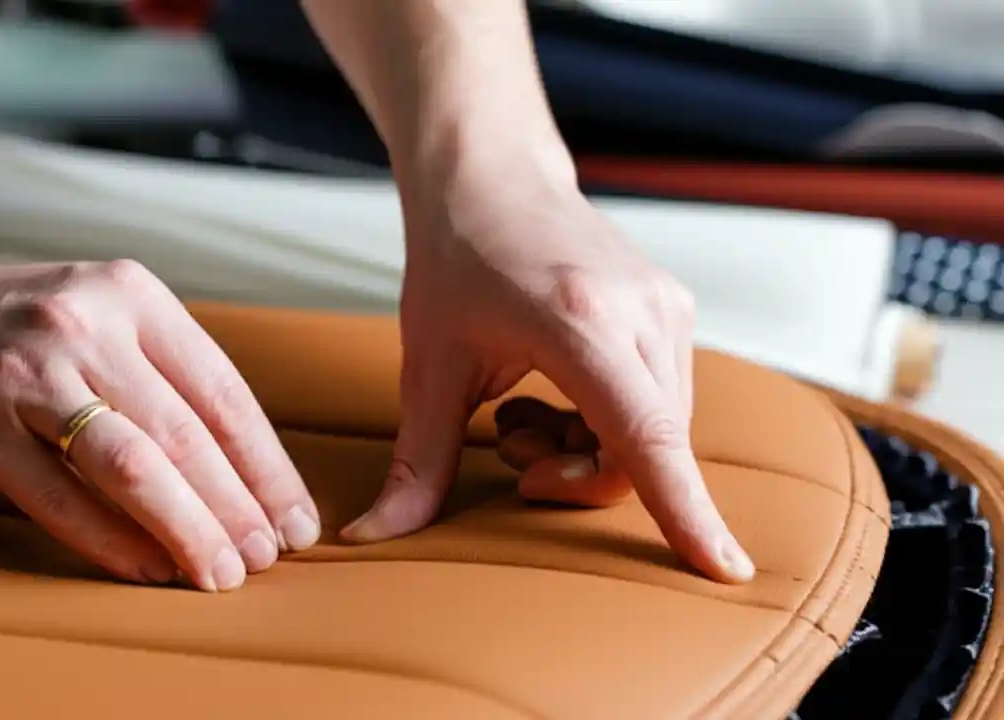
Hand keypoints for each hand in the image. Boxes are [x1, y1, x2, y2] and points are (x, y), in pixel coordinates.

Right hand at [0, 260, 320, 590]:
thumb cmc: (11, 330)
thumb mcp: (98, 313)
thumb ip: (163, 369)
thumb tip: (246, 467)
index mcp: (129, 294)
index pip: (223, 390)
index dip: (266, 464)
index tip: (294, 517)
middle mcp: (83, 324)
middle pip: (185, 434)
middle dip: (236, 507)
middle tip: (265, 558)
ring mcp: (27, 374)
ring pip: (131, 466)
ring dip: (186, 529)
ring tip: (219, 573)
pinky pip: (58, 499)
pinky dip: (110, 541)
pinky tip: (149, 568)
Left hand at [340, 167, 753, 583]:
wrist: (493, 178)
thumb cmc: (454, 262)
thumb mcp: (427, 366)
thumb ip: (415, 462)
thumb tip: (367, 538)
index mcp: (579, 322)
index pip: (644, 435)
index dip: (683, 510)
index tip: (724, 569)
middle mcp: (641, 311)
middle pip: (643, 450)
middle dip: (577, 476)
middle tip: (509, 448)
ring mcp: (667, 307)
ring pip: (656, 432)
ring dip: (590, 448)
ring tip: (523, 416)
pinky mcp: (674, 310)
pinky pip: (659, 402)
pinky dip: (608, 422)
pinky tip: (555, 395)